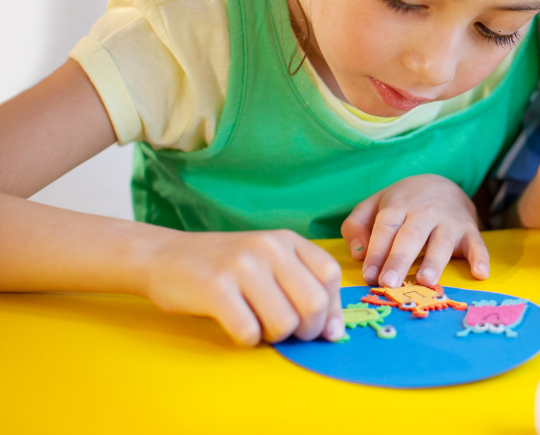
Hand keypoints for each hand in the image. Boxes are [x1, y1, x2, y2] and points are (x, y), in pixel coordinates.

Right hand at [144, 229, 342, 346]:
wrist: (164, 256)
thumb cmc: (224, 267)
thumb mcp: (269, 262)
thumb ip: (302, 287)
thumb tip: (334, 332)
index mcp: (287, 240)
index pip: (330, 276)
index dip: (332, 308)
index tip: (322, 327)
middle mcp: (269, 247)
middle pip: (314, 304)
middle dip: (308, 330)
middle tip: (290, 334)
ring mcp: (242, 265)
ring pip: (285, 323)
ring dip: (275, 337)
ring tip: (258, 325)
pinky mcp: (216, 288)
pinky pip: (249, 332)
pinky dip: (247, 339)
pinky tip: (236, 325)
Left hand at [340, 174, 488, 288]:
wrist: (443, 185)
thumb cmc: (402, 204)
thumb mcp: (374, 206)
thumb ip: (356, 225)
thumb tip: (358, 253)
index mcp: (397, 206)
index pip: (385, 228)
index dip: (377, 251)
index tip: (369, 276)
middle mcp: (424, 213)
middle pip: (411, 236)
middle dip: (400, 259)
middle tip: (389, 282)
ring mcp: (449, 222)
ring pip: (441, 242)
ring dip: (434, 261)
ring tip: (425, 281)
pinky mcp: (469, 231)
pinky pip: (477, 244)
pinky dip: (480, 258)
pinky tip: (480, 273)